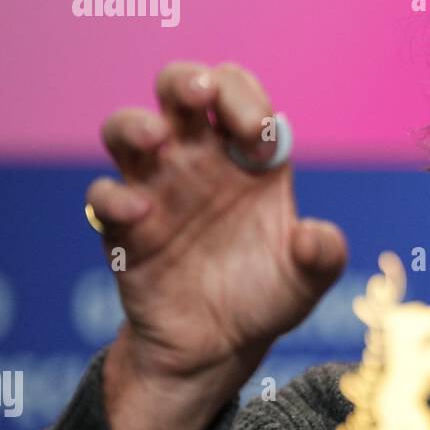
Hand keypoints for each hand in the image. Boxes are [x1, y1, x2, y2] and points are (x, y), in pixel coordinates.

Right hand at [86, 62, 346, 429]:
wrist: (220, 348)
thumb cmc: (267, 297)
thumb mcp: (310, 280)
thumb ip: (324, 255)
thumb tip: (312, 237)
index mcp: (248, 157)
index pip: (240, 95)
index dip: (248, 101)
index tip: (260, 135)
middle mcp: (199, 161)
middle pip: (179, 91)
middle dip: (187, 81)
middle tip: (201, 96)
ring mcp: (157, 189)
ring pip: (127, 130)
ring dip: (136, 124)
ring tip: (157, 139)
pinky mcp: (123, 229)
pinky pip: (104, 196)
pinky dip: (115, 196)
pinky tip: (142, 213)